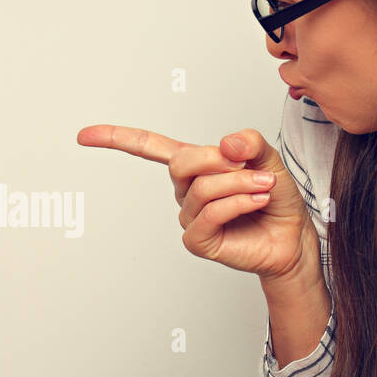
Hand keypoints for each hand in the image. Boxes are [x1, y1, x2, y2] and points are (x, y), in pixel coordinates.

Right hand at [76, 124, 314, 279]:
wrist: (292, 237)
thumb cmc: (275, 199)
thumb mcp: (266, 158)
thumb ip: (248, 142)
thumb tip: (226, 143)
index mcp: (194, 166)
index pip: (148, 147)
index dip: (116, 139)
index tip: (84, 136)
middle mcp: (186, 190)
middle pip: (181, 162)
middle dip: (221, 160)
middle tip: (251, 166)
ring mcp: (189, 216)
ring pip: (202, 188)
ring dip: (239, 183)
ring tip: (263, 187)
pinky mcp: (198, 240)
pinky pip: (209, 214)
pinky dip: (237, 203)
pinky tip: (255, 202)